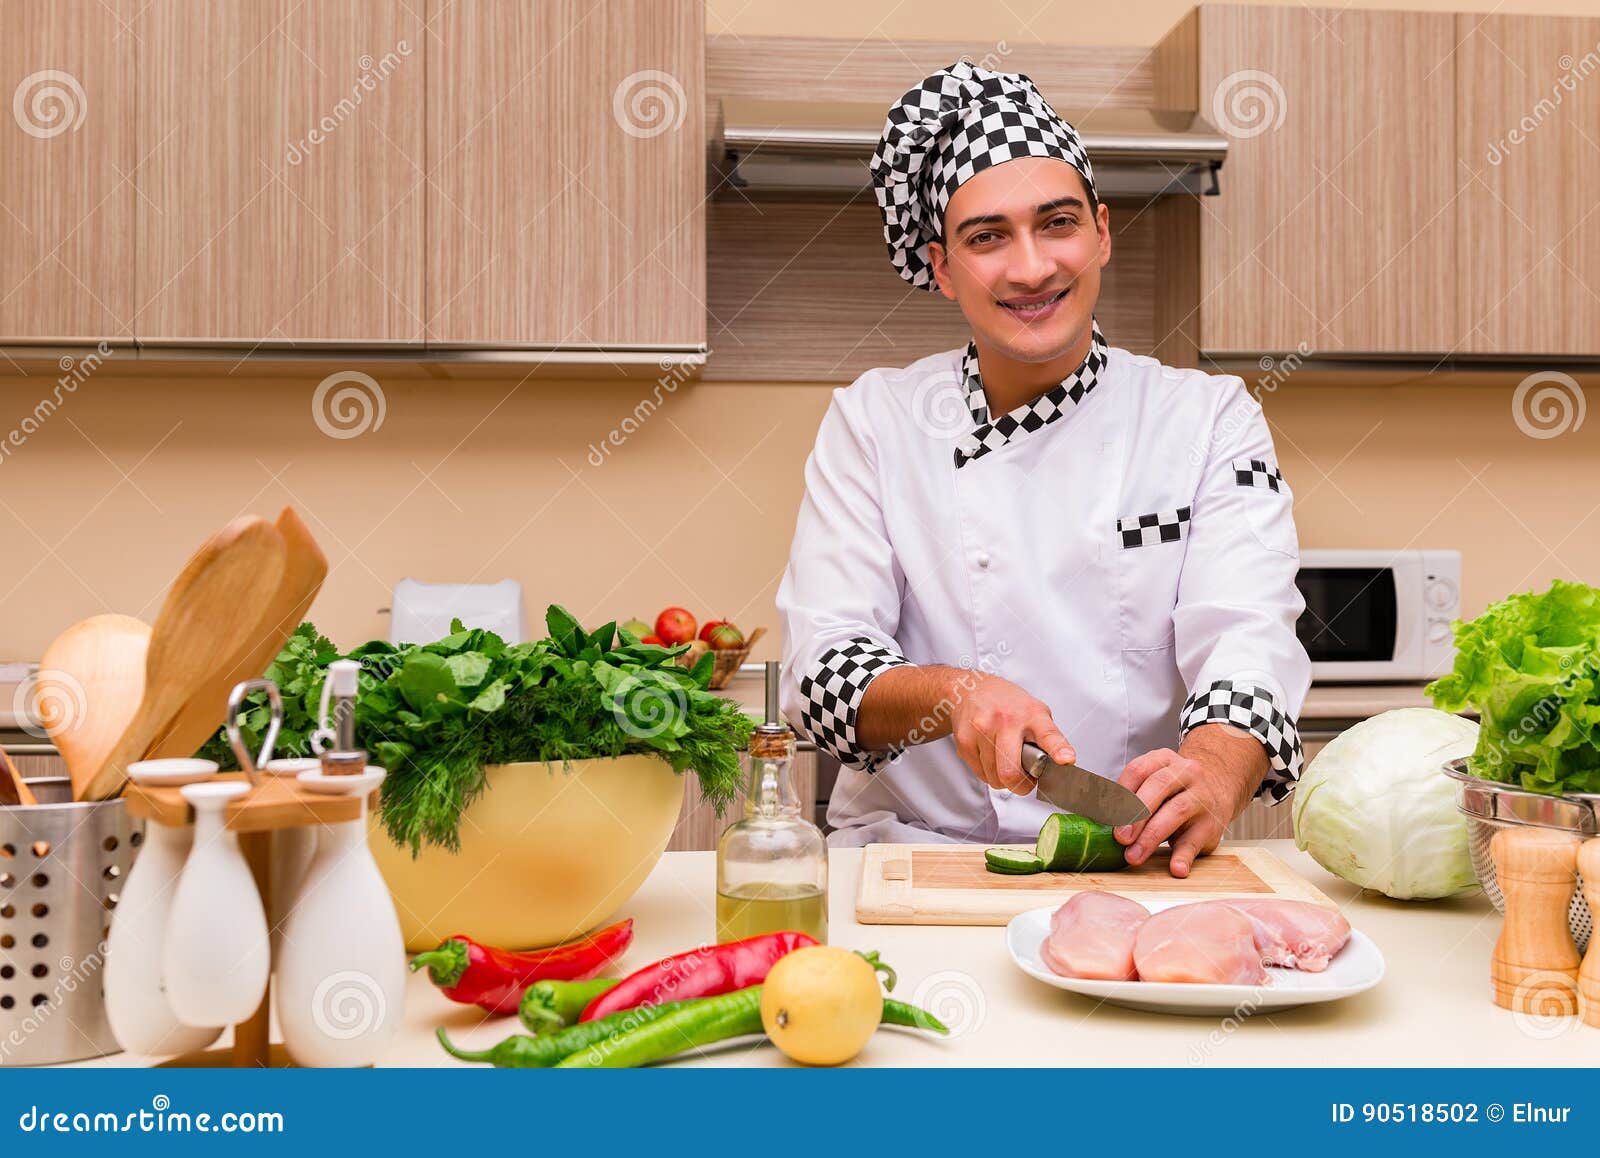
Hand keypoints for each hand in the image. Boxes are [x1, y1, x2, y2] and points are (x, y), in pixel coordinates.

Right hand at [949, 673, 1074, 793]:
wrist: (970, 689)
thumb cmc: (1007, 704)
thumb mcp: (1034, 711)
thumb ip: (1046, 738)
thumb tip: (1058, 766)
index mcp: (1031, 715)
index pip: (1048, 735)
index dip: (1058, 749)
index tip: (1066, 759)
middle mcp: (1006, 721)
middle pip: (1011, 772)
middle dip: (1021, 786)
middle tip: (1025, 781)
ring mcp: (982, 730)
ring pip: (994, 778)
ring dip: (1002, 778)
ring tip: (1004, 760)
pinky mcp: (965, 741)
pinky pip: (980, 774)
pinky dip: (988, 772)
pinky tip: (989, 755)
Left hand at [1111, 728, 1264, 876]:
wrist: (1217, 789)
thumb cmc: (1172, 791)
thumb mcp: (1152, 782)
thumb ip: (1126, 795)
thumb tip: (1092, 817)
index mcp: (1163, 760)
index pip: (1139, 770)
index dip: (1121, 792)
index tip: (1106, 815)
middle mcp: (1185, 772)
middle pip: (1158, 787)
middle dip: (1135, 814)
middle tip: (1120, 838)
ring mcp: (1202, 796)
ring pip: (1176, 812)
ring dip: (1151, 837)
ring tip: (1134, 856)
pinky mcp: (1212, 824)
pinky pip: (1197, 840)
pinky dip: (1184, 856)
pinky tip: (1176, 868)